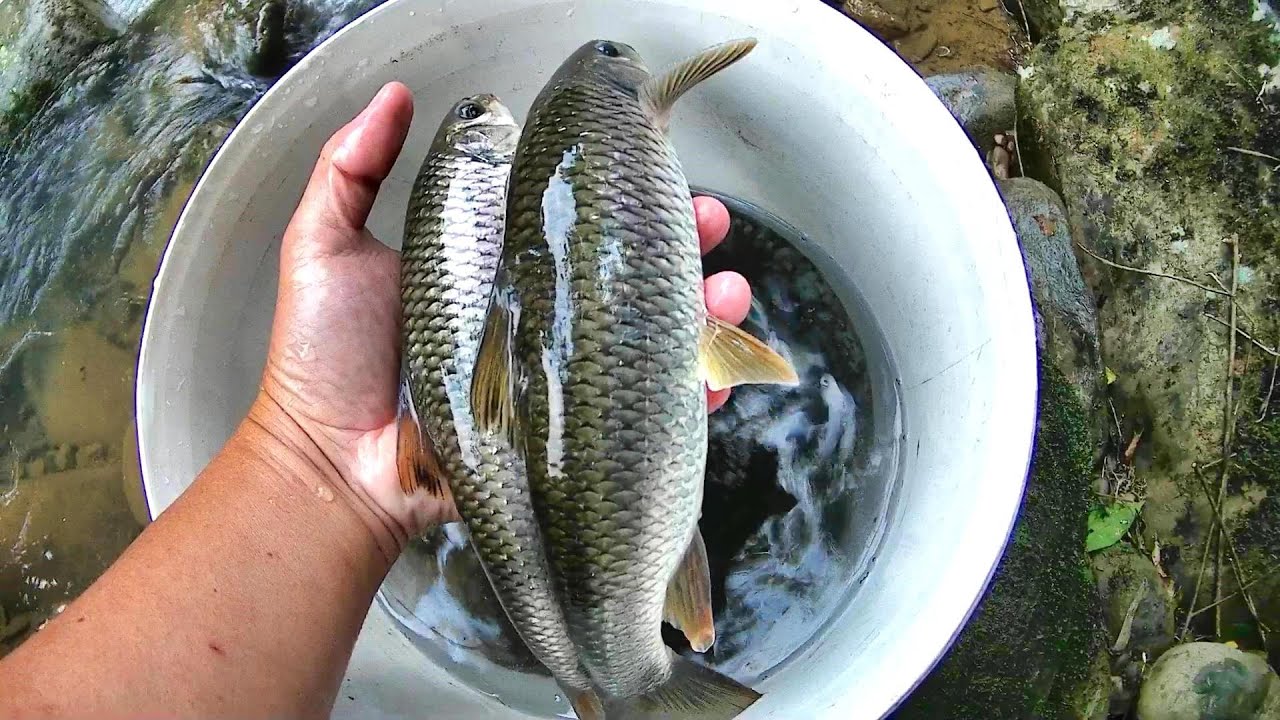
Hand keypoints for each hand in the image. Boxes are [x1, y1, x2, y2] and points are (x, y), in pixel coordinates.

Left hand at [250, 82, 750, 548]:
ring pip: (648, 333)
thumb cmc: (324, 358)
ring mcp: (557, 374)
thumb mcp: (324, 249)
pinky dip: (697, 391)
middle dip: (679, 239)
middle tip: (710, 219)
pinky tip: (719, 373)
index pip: (570, 217)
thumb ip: (351, 170)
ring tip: (729, 289)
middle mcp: (536, 314)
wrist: (332, 466)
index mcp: (494, 266)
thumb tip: (396, 94)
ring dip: (703, 307)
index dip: (613, 190)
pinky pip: (645, 410)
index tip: (649, 160)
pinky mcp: (567, 433)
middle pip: (623, 269)